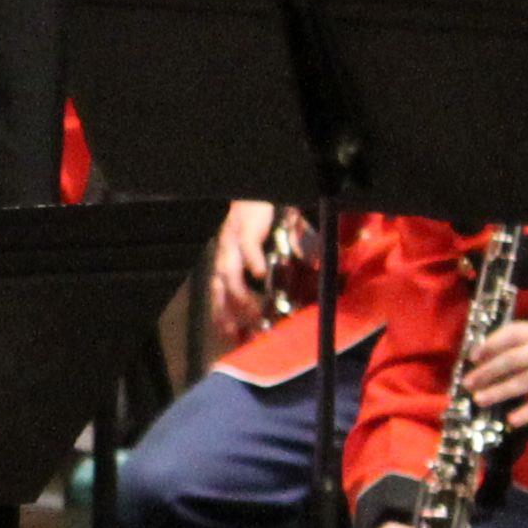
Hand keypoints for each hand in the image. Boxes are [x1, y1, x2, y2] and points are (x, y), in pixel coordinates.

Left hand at [208, 200, 304, 346]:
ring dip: (241, 296)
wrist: (259, 189)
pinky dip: (251, 260)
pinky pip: (246, 246)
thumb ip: (286, 266)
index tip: (234, 338)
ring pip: (229, 274)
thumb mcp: (275, 246)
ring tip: (255, 313)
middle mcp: (226, 255)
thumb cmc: (266, 218)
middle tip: (240, 335)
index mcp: (229, 261)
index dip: (224, 316)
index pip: (221, 294)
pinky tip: (258, 274)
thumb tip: (308, 284)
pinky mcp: (244, 226)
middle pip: (219, 291)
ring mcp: (232, 242)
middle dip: (227, 315)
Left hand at [458, 316, 527, 425]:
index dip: (489, 344)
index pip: (513, 333)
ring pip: (527, 380)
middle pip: (514, 359)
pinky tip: (513, 420)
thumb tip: (492, 354)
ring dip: (500, 391)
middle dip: (488, 371)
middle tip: (468, 383)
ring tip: (480, 399)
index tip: (472, 357)